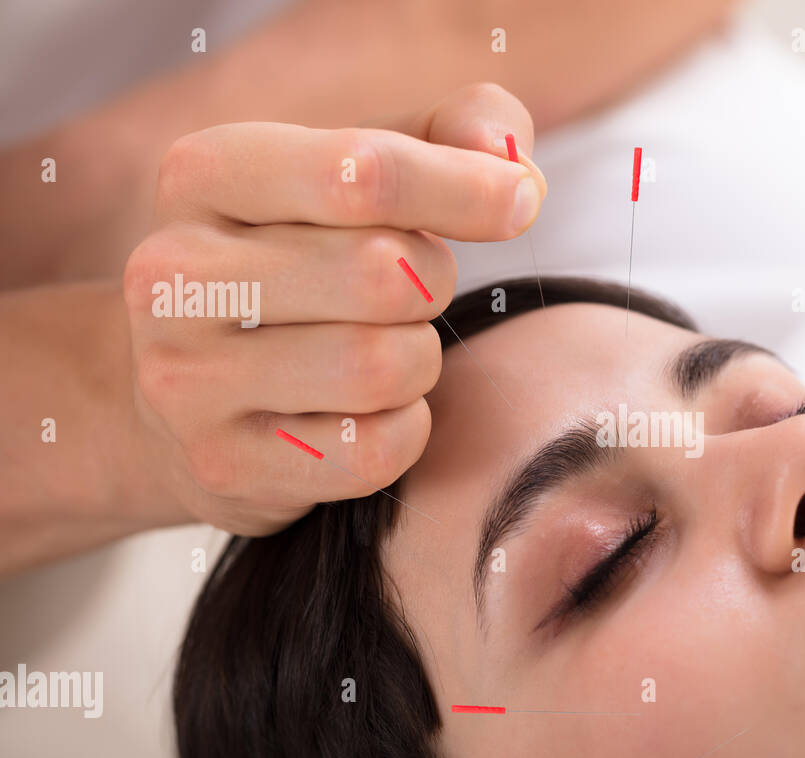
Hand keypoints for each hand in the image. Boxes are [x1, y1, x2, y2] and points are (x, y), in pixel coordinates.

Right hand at [122, 82, 545, 534]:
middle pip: (382, 273)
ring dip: (418, 361)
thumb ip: (456, 134)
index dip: (467, 188)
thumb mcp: (364, 172)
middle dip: (432, 282)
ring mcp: (186, 378)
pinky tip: (370, 413)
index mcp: (205, 173)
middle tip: (415, 291)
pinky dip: (403, 432)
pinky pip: (372, 452)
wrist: (192, 392)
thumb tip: (512, 167)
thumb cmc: (310, 260)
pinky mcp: (223, 463)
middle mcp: (173, 273)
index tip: (519, 202)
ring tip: (388, 350)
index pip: (362, 172)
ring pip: (379, 367)